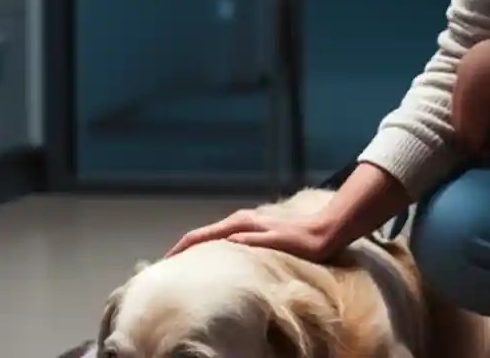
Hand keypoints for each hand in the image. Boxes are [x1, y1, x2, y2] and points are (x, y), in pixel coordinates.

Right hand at [164, 209, 338, 262]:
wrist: (324, 232)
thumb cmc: (302, 242)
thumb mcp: (275, 243)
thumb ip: (250, 241)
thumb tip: (226, 241)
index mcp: (239, 223)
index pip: (200, 236)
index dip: (180, 249)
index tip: (165, 262)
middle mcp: (238, 220)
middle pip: (202, 235)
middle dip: (183, 250)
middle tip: (168, 269)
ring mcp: (245, 224)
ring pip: (212, 238)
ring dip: (197, 250)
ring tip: (184, 268)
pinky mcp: (252, 230)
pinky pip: (223, 240)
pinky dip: (211, 250)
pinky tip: (212, 262)